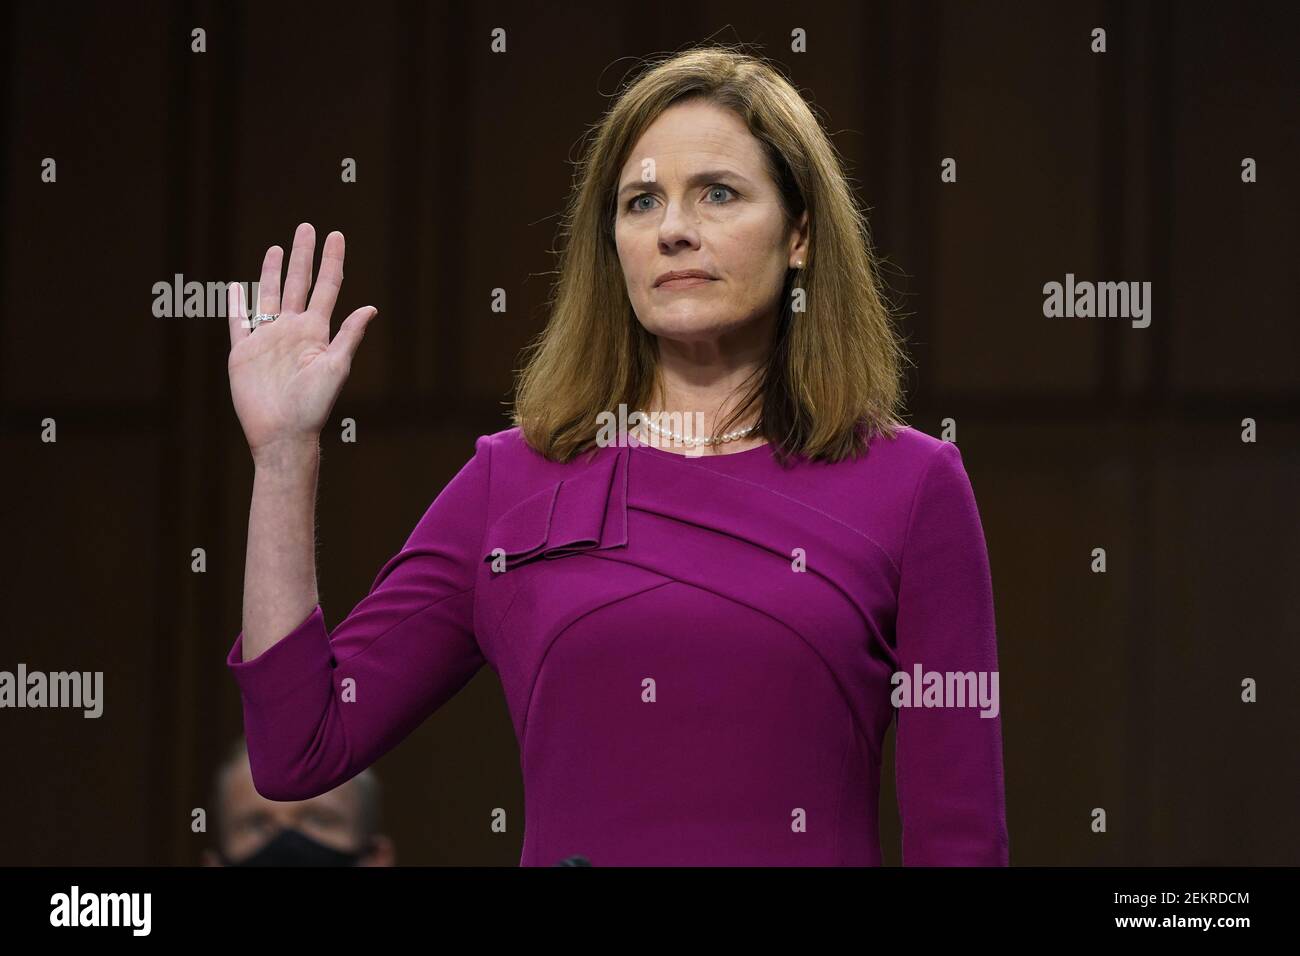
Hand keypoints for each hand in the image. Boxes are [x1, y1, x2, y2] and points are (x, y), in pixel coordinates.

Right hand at [227, 223, 377, 461]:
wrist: (283, 433)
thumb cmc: (313, 406)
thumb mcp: (336, 368)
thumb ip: (349, 336)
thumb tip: (371, 308)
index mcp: (316, 332)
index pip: (326, 287)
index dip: (332, 261)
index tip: (336, 236)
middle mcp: (292, 331)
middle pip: (298, 283)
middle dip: (303, 256)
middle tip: (307, 227)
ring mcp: (267, 340)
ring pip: (269, 296)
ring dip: (273, 272)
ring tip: (277, 248)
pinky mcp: (244, 352)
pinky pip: (239, 322)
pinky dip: (237, 304)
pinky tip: (237, 287)